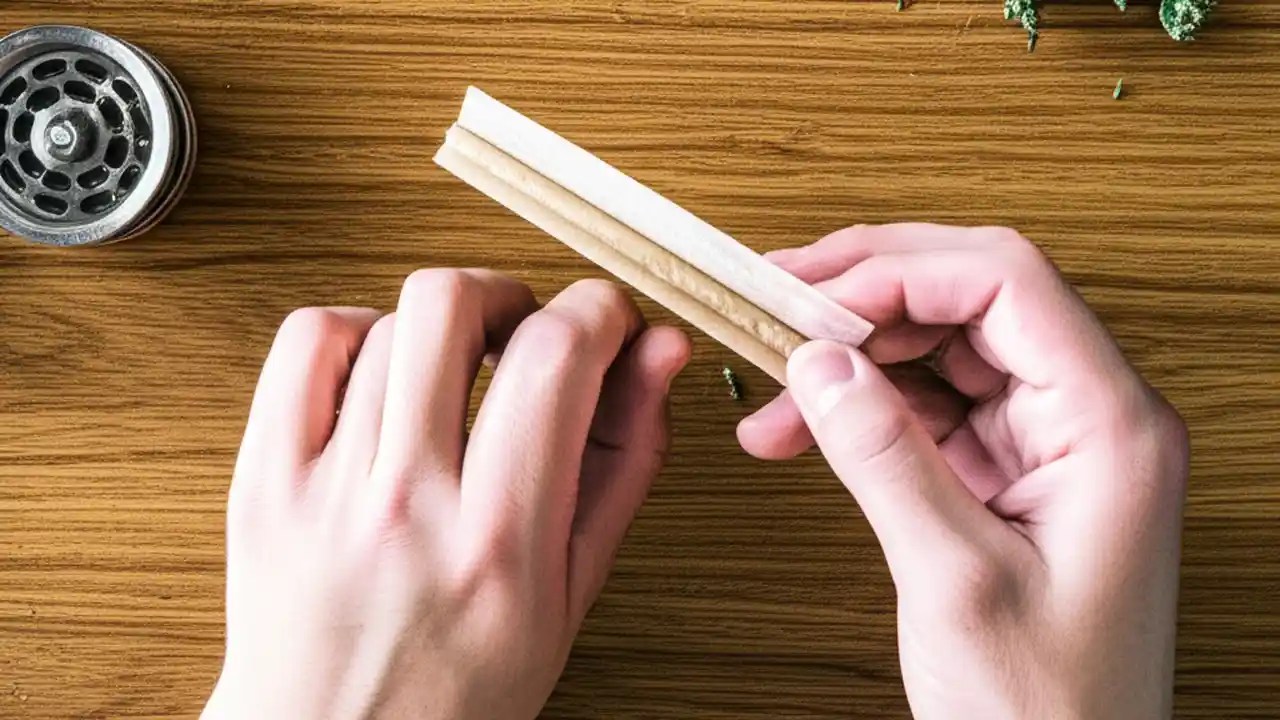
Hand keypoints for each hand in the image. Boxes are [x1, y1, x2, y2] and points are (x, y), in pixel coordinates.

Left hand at [203, 270, 690, 719]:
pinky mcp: (264, 478)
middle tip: (522, 338)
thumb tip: (657, 355)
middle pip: (455, 306)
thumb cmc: (457, 687)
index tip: (602, 323)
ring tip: (452, 381)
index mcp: (500, 539)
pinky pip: (306, 343)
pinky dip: (356, 331)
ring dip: (441, 328)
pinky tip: (382, 378)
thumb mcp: (573, 589)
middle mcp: (407, 503)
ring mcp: (324, 487)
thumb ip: (624, 460)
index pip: (557, 356)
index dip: (597, 311)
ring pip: (387, 320)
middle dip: (510, 297)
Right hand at [739, 225, 1187, 718]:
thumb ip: (884, 458)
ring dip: (855, 357)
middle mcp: (1091, 417)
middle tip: (777, 307)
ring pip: (945, 349)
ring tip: (775, 387)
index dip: (898, 271)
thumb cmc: (1047, 711)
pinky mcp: (1016, 472)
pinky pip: (934, 406)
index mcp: (1110, 426)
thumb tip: (819, 364)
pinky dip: (866, 407)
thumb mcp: (955, 582)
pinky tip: (807, 426)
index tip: (811, 294)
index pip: (1005, 285)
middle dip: (866, 298)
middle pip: (972, 300)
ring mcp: (1053, 443)